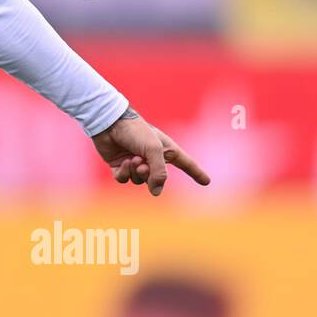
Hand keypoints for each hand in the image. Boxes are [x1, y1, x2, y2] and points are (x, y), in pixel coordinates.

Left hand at [91, 107, 209, 196]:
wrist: (109, 123)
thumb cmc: (135, 131)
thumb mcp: (153, 150)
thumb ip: (159, 173)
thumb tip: (156, 192)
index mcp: (166, 149)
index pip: (185, 164)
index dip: (196, 172)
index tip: (206, 181)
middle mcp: (152, 157)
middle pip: (157, 179)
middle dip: (150, 175)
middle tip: (142, 165)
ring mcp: (136, 162)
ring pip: (139, 180)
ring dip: (136, 173)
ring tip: (132, 159)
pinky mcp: (120, 165)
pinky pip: (125, 179)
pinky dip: (124, 173)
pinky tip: (123, 162)